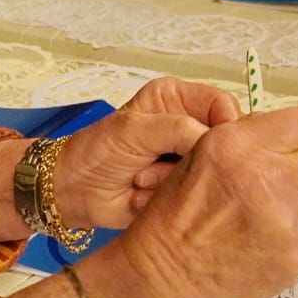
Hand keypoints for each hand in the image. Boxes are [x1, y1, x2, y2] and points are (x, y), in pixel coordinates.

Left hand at [55, 77, 240, 228]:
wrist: (73, 191)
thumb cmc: (96, 151)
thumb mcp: (135, 130)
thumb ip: (179, 129)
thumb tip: (216, 141)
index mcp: (177, 99)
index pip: (223, 104)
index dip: (224, 125)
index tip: (211, 145)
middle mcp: (186, 127)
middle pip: (223, 142)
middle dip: (191, 158)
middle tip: (156, 161)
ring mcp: (185, 160)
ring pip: (210, 173)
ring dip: (172, 180)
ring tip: (140, 178)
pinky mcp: (182, 189)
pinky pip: (195, 197)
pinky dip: (167, 198)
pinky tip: (142, 194)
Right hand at [113, 105, 297, 297]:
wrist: (167, 272)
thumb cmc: (178, 216)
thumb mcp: (204, 151)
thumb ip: (254, 136)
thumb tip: (294, 134)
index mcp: (241, 146)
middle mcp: (268, 179)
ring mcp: (288, 221)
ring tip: (275, 209)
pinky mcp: (297, 255)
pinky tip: (269, 234)